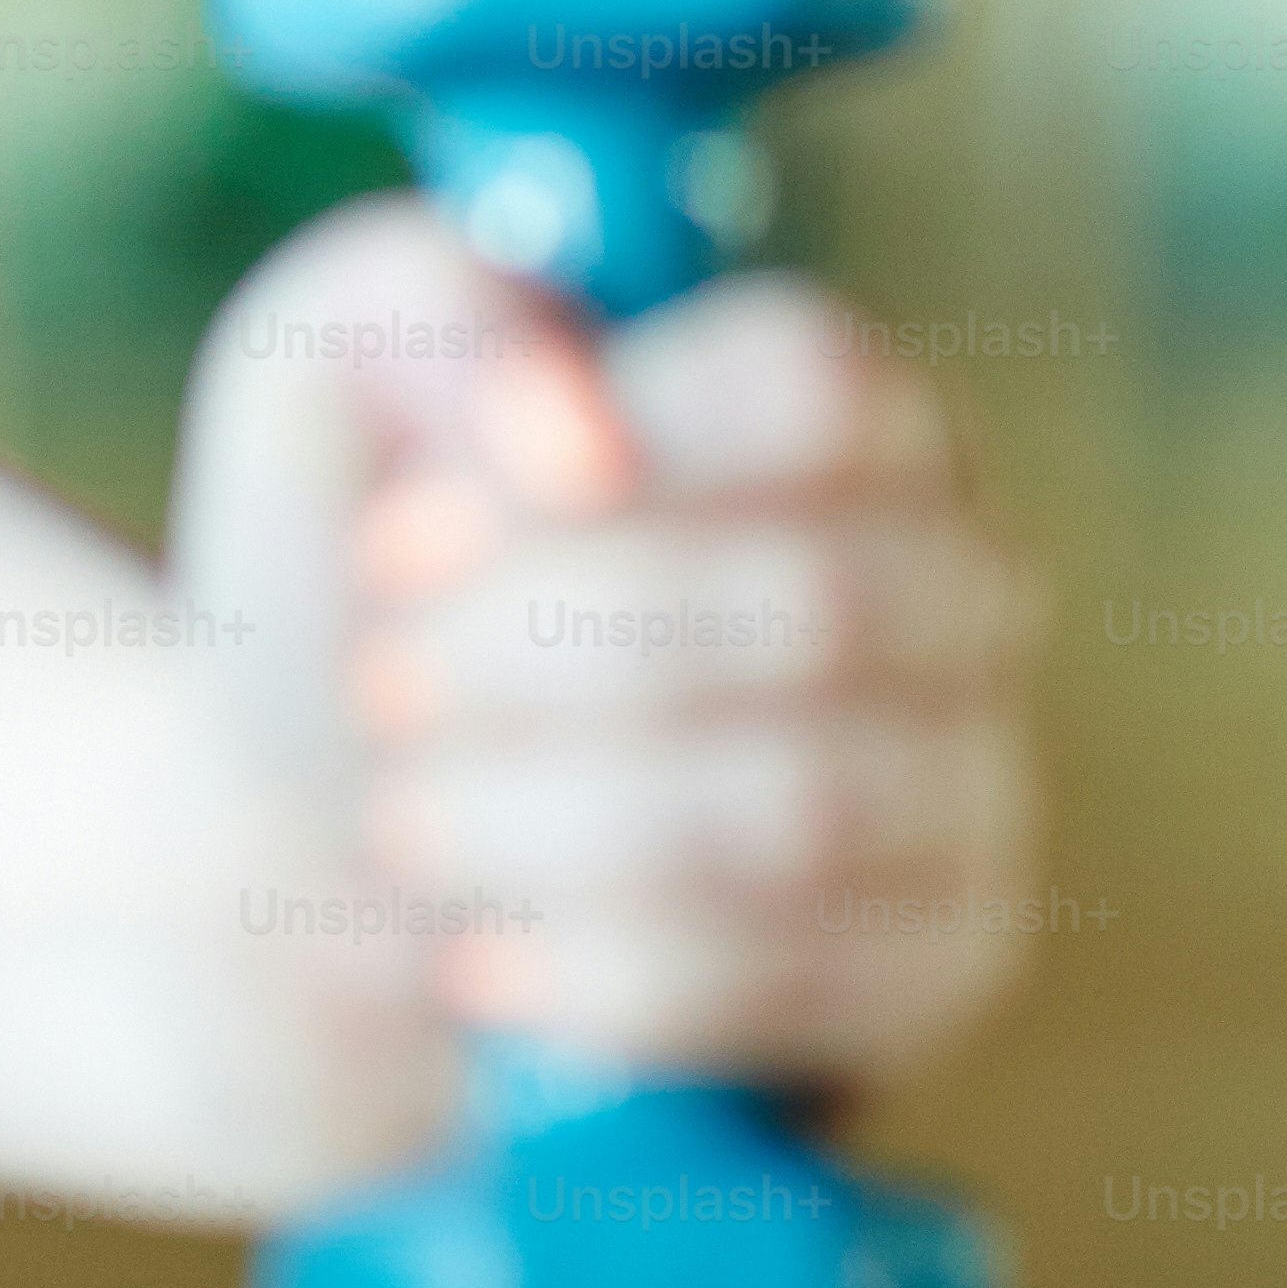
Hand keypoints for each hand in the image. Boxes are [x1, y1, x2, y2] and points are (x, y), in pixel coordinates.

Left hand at [168, 197, 1036, 1083]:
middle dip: (546, 659)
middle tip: (382, 687)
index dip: (623, 457)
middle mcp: (954, 581)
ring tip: (406, 819)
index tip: (409, 538)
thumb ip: (433, 310)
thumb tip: (576, 434)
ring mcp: (970, 780)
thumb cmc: (348, 570)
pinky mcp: (934, 964)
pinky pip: (786, 977)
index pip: (824, 389)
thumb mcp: (322, 373)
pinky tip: (479, 952)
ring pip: (801, 810)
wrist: (317, 834)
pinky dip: (591, 967)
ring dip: (547, 820)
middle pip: (821, 606)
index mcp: (843, 408)